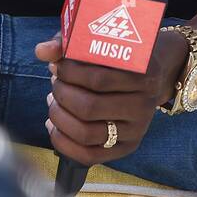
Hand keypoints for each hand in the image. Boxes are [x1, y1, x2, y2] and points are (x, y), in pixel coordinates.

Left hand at [34, 27, 189, 166]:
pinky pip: (88, 155)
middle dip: (62, 94)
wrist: (154, 73)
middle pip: (89, 107)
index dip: (70, 73)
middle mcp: (144, 105)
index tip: (58, 65)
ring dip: (59, 116)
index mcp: (143, 75)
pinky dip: (62, 141)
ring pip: (86, 132)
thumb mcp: (103, 42)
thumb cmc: (121, 56)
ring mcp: (136, 129)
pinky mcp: (127, 146)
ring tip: (53, 101)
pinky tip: (53, 125)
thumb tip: (41, 51)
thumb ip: (71, 44)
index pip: (98, 79)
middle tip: (56, 83)